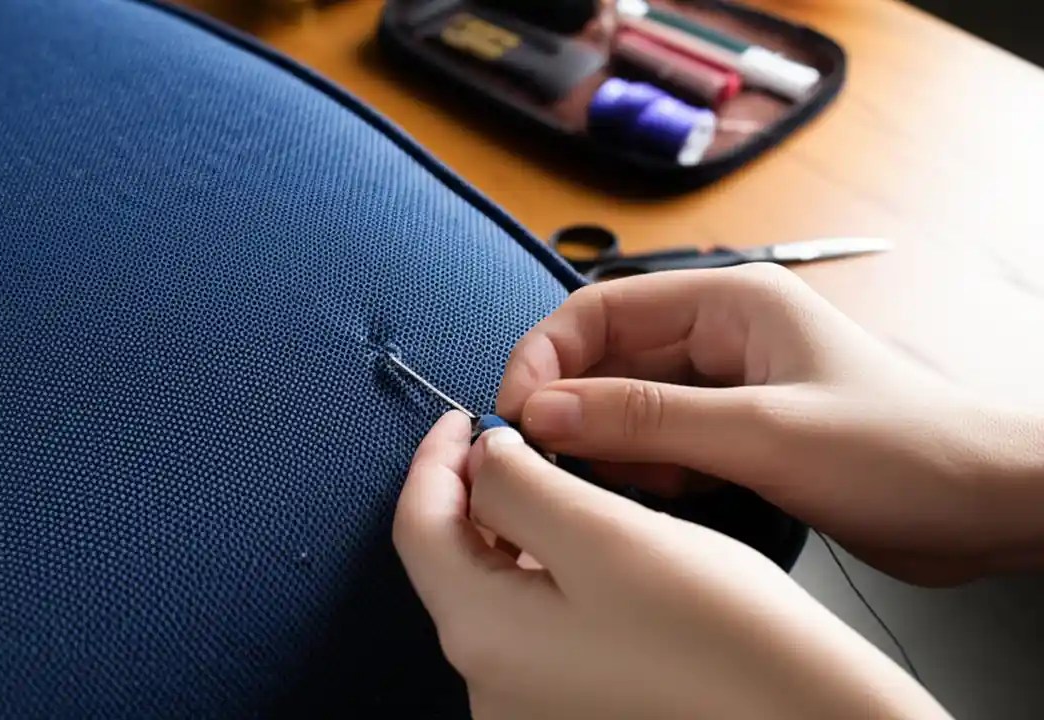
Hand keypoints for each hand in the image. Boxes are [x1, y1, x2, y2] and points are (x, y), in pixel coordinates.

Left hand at [393, 411, 949, 718]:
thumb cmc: (720, 632)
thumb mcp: (605, 533)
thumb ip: (520, 486)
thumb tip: (482, 457)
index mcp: (481, 637)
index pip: (416, 528)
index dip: (435, 460)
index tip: (467, 417)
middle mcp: (488, 687)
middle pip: (452, 565)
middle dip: (476, 494)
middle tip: (516, 440)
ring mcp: (527, 710)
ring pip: (495, 596)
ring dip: (512, 535)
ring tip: (555, 485)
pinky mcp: (570, 714)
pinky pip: (533, 633)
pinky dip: (543, 580)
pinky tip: (584, 553)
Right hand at [496, 264, 1043, 584]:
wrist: (984, 505)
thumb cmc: (903, 450)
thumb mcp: (761, 434)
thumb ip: (645, 420)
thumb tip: (542, 409)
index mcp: (728, 301)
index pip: (599, 310)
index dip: (546, 357)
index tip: (517, 412)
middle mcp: (719, 335)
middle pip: (605, 360)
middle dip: (575, 410)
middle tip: (556, 463)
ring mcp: (726, 386)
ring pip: (625, 406)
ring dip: (612, 447)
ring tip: (643, 485)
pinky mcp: (735, 433)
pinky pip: (659, 443)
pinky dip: (648, 471)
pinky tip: (677, 495)